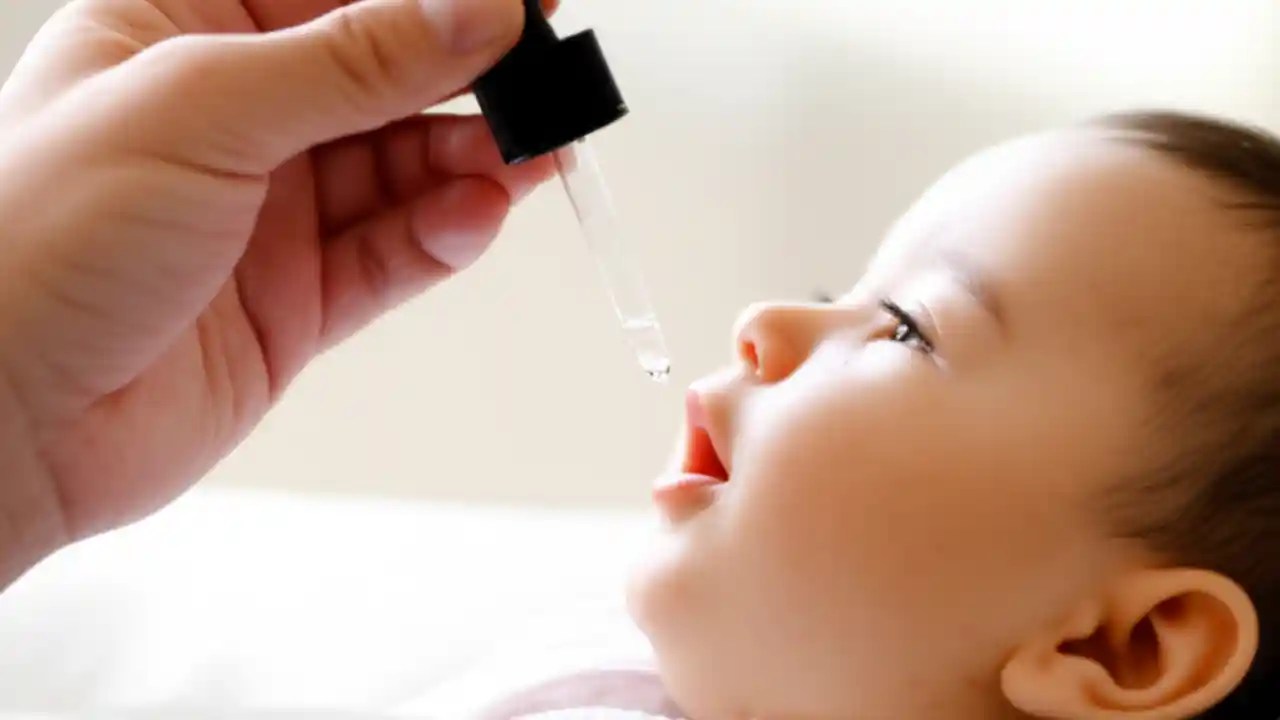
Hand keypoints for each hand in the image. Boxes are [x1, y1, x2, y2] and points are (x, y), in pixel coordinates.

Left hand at [0, 0, 556, 584]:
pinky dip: (442, 234)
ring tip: (531, 152)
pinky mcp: (298, 297)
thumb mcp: (201, 110)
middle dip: (468, 74)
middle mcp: (235, 115)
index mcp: (184, 27)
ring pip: (403, 165)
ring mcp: (270, 209)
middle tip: (547, 74)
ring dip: (471, 158)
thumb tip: (474, 11)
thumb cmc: (36, 241)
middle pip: (384, 75)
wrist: (0, 422)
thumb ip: (351, 62)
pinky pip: (394, 252)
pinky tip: (475, 216)